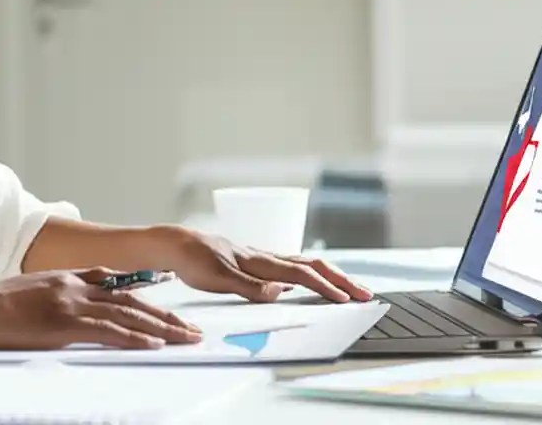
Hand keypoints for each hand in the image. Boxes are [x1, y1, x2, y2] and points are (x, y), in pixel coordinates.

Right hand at [0, 268, 201, 349]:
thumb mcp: (28, 290)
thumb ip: (56, 293)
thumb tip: (73, 300)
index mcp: (67, 277)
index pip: (118, 286)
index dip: (148, 298)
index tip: (170, 309)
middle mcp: (75, 286)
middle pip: (133, 300)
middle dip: (166, 317)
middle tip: (193, 330)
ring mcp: (71, 304)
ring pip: (128, 316)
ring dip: (162, 330)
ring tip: (187, 341)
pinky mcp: (62, 324)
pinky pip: (108, 333)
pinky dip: (135, 339)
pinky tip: (154, 345)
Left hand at [159, 227, 373, 303]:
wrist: (176, 243)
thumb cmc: (193, 260)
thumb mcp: (216, 278)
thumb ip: (248, 287)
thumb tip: (281, 292)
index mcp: (260, 262)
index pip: (302, 275)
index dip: (326, 287)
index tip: (347, 299)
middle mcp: (266, 257)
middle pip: (312, 266)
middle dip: (341, 280)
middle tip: (365, 293)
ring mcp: (262, 257)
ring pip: (304, 264)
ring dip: (330, 275)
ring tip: (350, 287)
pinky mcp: (256, 261)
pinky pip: (292, 265)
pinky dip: (312, 273)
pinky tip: (314, 280)